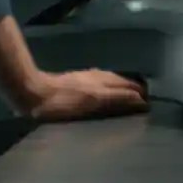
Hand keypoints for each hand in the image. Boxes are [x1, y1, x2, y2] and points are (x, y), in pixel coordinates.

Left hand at [18, 70, 148, 121]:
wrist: (32, 91)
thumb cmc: (58, 105)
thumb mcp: (87, 105)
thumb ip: (114, 101)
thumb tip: (138, 100)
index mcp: (102, 88)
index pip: (128, 92)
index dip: (139, 98)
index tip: (150, 106)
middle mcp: (98, 80)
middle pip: (123, 83)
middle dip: (136, 90)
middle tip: (147, 99)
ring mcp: (88, 77)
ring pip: (114, 78)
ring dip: (126, 85)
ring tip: (134, 91)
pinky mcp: (79, 77)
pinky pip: (104, 78)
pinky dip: (114, 82)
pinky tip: (110, 86)